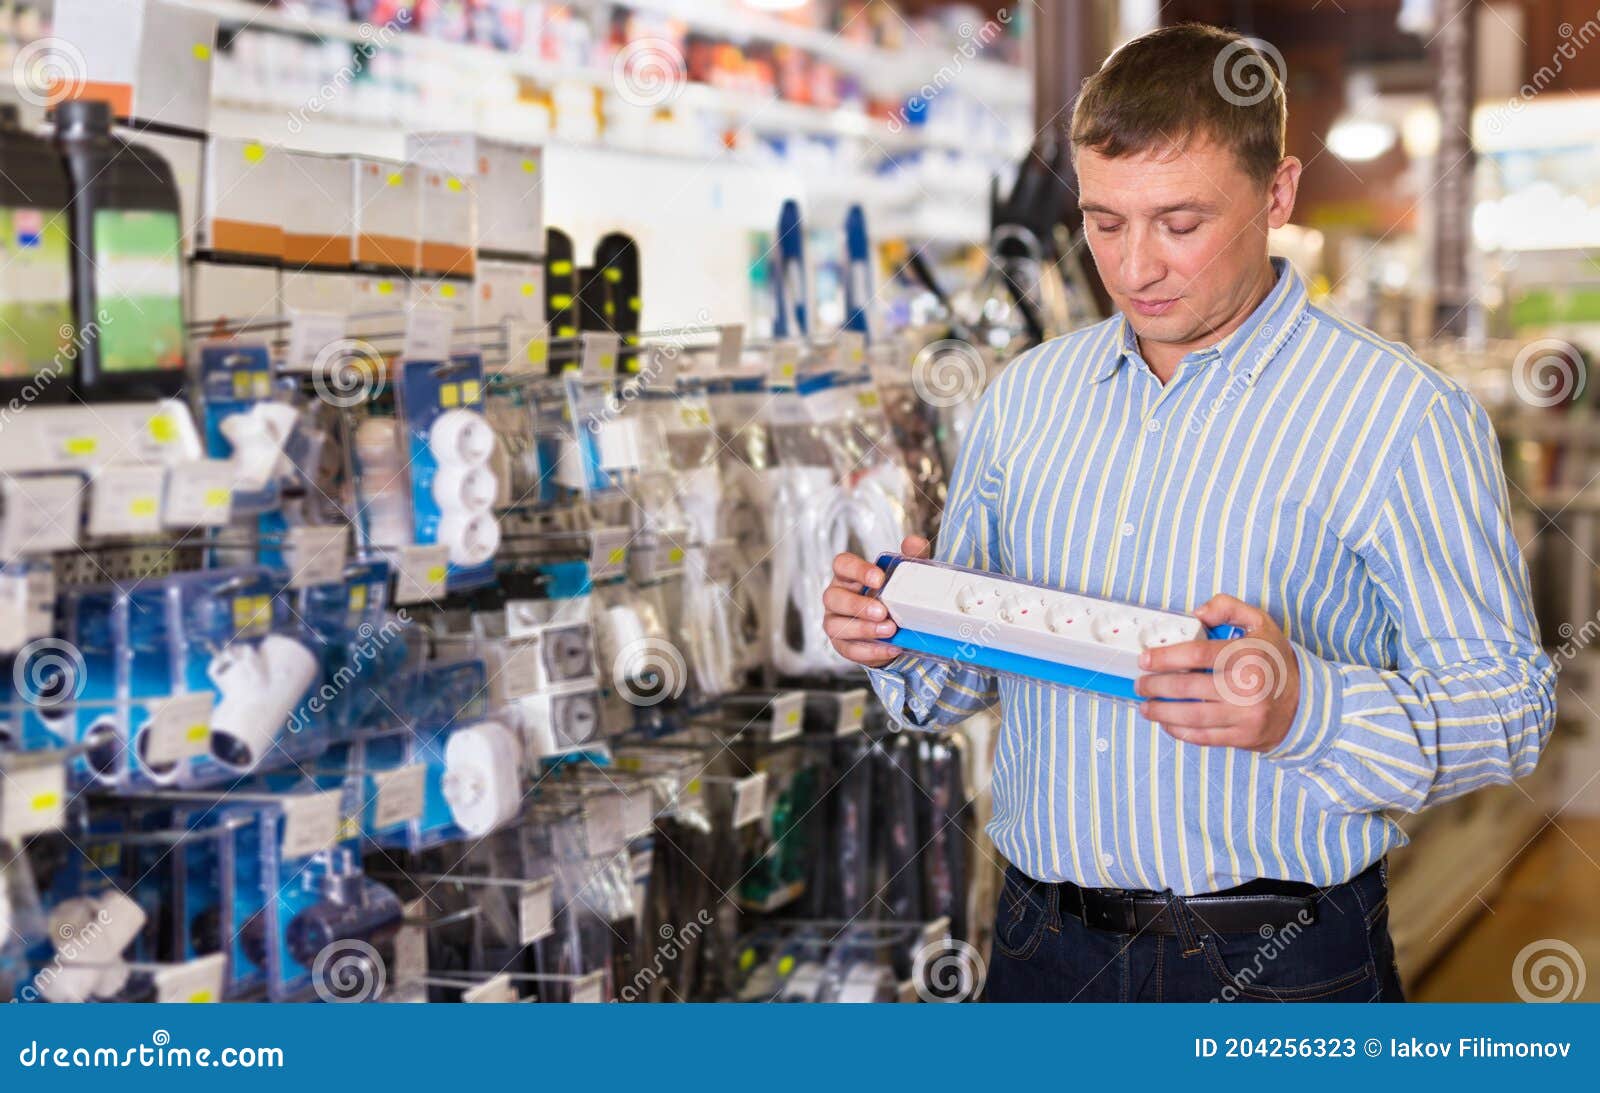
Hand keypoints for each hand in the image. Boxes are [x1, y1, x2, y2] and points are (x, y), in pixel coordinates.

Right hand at [822, 536, 930, 666]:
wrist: (894, 630)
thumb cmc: (892, 596)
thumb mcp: (904, 576)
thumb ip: (910, 558)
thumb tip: (915, 543)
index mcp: (848, 576)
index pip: (842, 564)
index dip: (857, 570)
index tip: (879, 578)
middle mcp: (836, 597)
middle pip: (833, 597)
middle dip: (857, 605)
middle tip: (882, 611)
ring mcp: (835, 622)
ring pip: (836, 625)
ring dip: (863, 629)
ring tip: (889, 630)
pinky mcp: (842, 645)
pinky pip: (850, 649)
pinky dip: (871, 651)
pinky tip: (891, 647)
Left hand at [1133, 594, 1300, 751]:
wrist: (1308, 702)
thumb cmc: (1275, 660)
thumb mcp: (1260, 623)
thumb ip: (1228, 607)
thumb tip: (1197, 613)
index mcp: (1248, 655)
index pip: (1196, 654)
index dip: (1164, 657)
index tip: (1145, 659)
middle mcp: (1247, 687)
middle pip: (1187, 686)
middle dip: (1155, 686)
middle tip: (1140, 684)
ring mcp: (1245, 715)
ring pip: (1191, 716)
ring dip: (1161, 712)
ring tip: (1146, 706)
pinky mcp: (1243, 737)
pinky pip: (1203, 737)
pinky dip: (1179, 731)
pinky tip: (1166, 723)